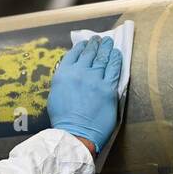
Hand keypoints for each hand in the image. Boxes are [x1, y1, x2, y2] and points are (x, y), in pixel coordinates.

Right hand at [47, 35, 123, 154]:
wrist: (75, 134)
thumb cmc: (63, 119)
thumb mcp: (55, 95)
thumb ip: (63, 80)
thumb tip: (72, 72)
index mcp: (63, 74)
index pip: (73, 54)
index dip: (81, 46)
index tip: (85, 43)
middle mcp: (79, 73)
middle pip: (90, 53)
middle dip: (95, 44)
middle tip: (99, 39)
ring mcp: (95, 79)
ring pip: (103, 58)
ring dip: (106, 48)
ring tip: (108, 42)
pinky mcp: (108, 88)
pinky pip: (114, 68)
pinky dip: (116, 59)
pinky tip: (117, 54)